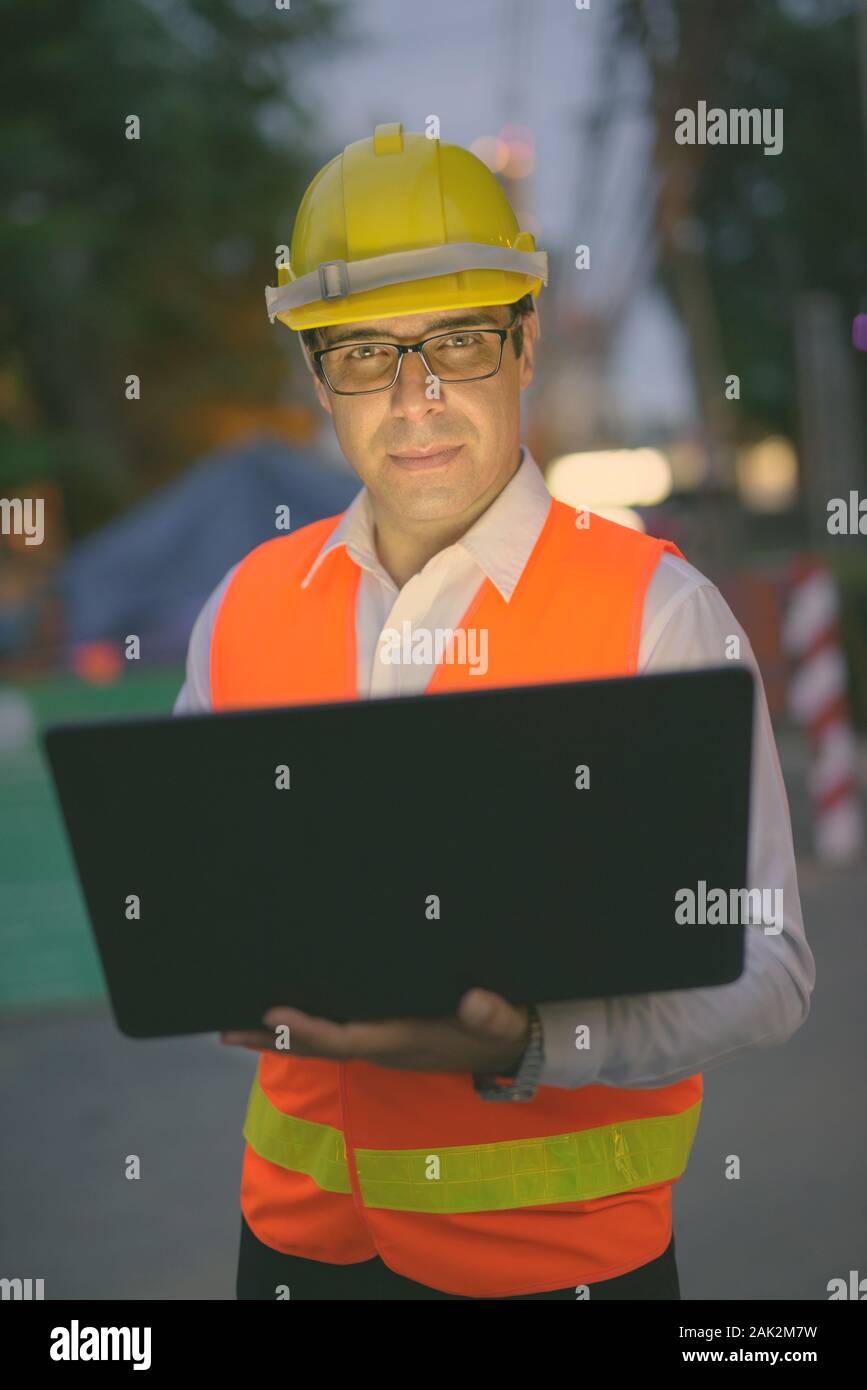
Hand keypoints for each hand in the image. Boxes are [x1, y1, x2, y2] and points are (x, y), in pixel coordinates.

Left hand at [220, 987, 529, 1075]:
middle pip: (317, 1047)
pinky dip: (302, 1029)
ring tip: (235, 1026)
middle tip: (225, 1029)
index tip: (270, 1016)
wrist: (510, 1049)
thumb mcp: (503, 1021)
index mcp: (402, 1040)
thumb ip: (492, 1014)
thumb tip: (476, 1003)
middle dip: (272, 1040)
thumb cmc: (499, 1029)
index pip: (344, 1039)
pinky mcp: (382, 1037)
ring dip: (278, 1037)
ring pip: (319, 1043)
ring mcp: (379, 1045)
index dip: (306, 1030)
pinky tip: (278, 1019)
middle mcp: (382, 1048)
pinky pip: (333, 1035)